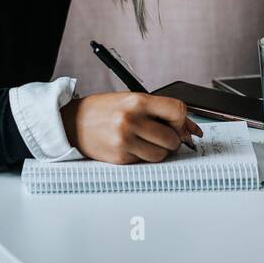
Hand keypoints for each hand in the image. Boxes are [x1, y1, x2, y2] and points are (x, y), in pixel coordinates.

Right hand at [59, 92, 203, 164]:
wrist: (72, 122)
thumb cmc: (103, 110)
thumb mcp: (131, 100)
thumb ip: (159, 111)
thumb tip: (190, 128)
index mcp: (136, 101)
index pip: (177, 111)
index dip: (183, 120)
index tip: (180, 124)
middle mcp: (131, 121)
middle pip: (172, 138)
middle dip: (173, 138)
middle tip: (164, 134)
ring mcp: (125, 141)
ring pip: (161, 154)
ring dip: (160, 150)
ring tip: (148, 141)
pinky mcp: (120, 158)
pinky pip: (145, 161)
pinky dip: (144, 156)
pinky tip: (133, 146)